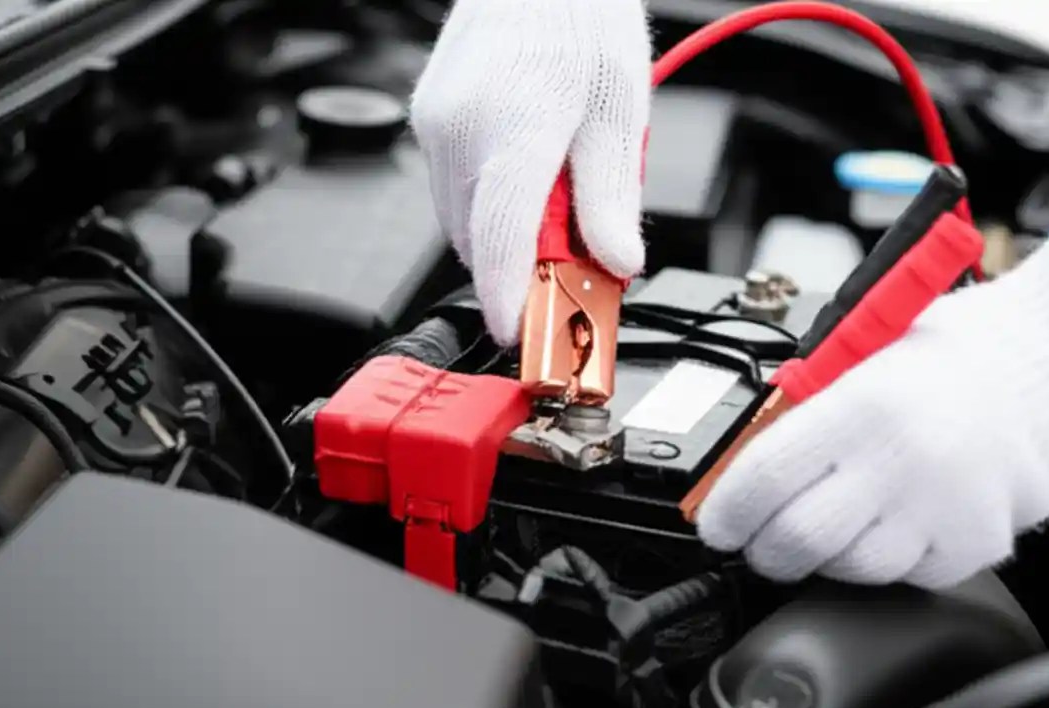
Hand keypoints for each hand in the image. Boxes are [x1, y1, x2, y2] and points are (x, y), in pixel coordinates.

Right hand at [410, 0, 650, 344]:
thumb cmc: (581, 21)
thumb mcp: (621, 108)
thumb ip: (612, 194)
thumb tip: (616, 261)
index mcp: (519, 124)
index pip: (503, 235)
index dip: (511, 296)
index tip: (520, 335)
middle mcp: (462, 129)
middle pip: (480, 238)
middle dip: (521, 271)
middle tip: (572, 273)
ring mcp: (436, 125)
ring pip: (463, 221)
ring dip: (504, 240)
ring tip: (558, 209)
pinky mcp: (427, 121)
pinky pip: (454, 190)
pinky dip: (488, 207)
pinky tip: (527, 180)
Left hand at [696, 239, 1048, 588]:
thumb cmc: (958, 347)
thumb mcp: (865, 355)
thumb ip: (808, 409)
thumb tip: (749, 463)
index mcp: (861, 406)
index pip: (764, 479)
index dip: (727, 512)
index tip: (717, 524)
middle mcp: (901, 463)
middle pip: (797, 541)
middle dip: (766, 548)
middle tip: (763, 539)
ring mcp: (944, 509)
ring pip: (850, 569)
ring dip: (828, 555)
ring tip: (839, 520)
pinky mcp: (979, 542)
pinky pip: (908, 576)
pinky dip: (890, 558)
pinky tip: (898, 520)